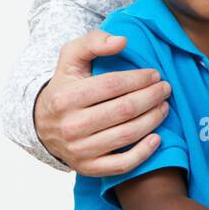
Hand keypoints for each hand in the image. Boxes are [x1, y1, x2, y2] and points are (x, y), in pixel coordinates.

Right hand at [34, 30, 172, 174]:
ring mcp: (79, 150)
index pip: (112, 85)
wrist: (43, 124)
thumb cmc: (65, 86)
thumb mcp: (71, 58)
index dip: (139, 79)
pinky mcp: (88, 168)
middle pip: (124, 110)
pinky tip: (157, 137)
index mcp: (65, 98)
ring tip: (164, 106)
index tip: (155, 74)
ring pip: (127, 134)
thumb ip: (93, 42)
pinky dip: (144, 152)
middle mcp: (70, 126)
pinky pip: (122, 165)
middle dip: (151, 97)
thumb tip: (122, 41)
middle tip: (165, 89)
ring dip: (153, 119)